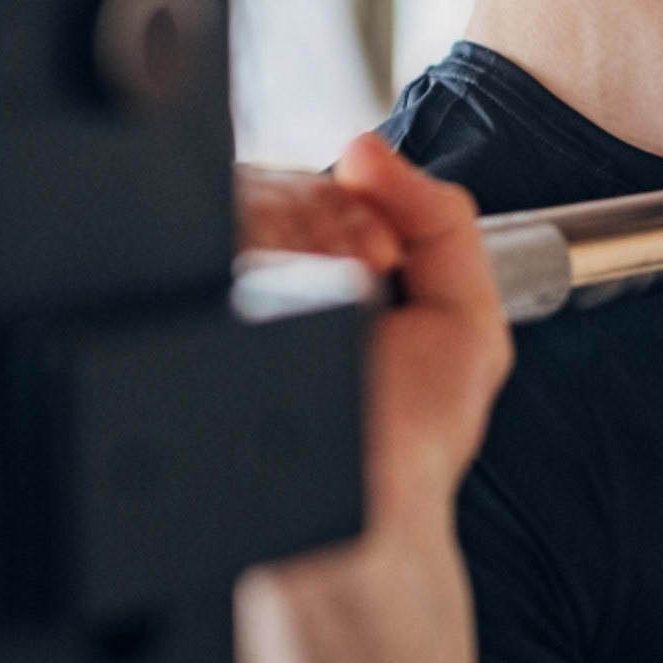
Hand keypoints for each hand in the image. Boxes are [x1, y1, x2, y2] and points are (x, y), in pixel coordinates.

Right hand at [236, 136, 514, 538]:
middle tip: (372, 269)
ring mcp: (222, 302)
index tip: (388, 252)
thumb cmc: (413, 437)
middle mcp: (262, 286)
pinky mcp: (198, 318)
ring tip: (346, 294)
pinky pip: (216, 238)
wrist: (374, 514)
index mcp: (318, 280)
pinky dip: (275, 251)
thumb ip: (441, 215)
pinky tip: (308, 301)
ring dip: (309, 231)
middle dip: (335, 212)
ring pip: (239, 201)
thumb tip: (365, 149)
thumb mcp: (464, 312)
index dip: (354, 200)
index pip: (309, 186)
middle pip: (270, 182)